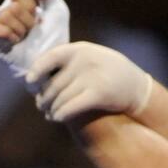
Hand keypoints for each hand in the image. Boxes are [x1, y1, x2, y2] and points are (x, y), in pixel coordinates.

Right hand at [0, 0, 68, 80]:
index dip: (31, 6)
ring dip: (20, 30)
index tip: (40, 18)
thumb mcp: (58, 11)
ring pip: (5, 15)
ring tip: (24, 39)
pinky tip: (15, 42)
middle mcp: (8, 12)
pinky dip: (7, 34)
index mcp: (21, 4)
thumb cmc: (54, 39)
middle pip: (13, 6)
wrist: (50, 64)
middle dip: (27, 21)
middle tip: (31, 32)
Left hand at [29, 42, 153, 121]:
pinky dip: (60, 115)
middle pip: (53, 84)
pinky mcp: (98, 94)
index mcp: (80, 49)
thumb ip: (70, 62)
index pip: (51, 57)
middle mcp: (84, 61)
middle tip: (40, 106)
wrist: (137, 87)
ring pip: (60, 98)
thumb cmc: (109, 75)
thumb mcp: (92, 58)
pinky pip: (70, 107)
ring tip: (49, 115)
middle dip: (44, 97)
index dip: (37, 70)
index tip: (29, 82)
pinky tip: (57, 118)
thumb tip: (39, 77)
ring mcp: (92, 76)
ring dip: (51, 109)